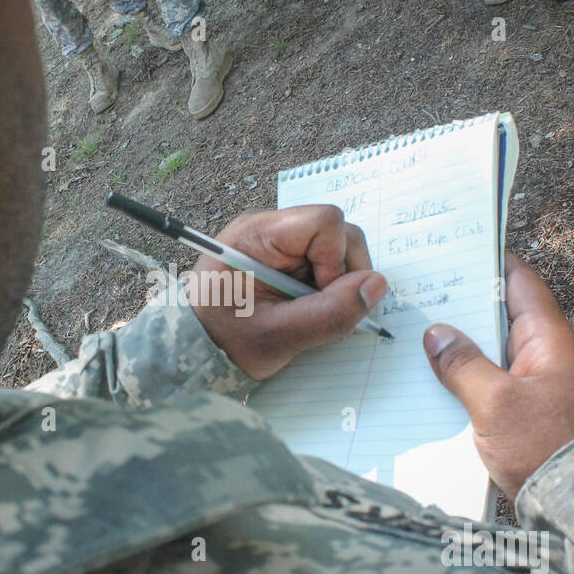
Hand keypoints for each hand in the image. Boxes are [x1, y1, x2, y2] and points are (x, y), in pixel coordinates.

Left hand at [190, 206, 388, 379]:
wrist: (195, 352)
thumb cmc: (225, 342)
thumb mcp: (278, 336)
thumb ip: (329, 313)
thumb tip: (378, 285)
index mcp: (257, 234)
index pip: (325, 221)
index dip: (337, 259)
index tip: (320, 296)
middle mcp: (270, 229)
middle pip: (337, 232)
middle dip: (343, 273)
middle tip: (320, 309)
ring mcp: (278, 243)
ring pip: (337, 248)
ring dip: (336, 283)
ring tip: (309, 312)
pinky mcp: (285, 259)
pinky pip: (325, 262)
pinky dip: (326, 288)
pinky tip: (305, 308)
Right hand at [423, 253, 573, 497]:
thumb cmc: (547, 448)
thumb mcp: (496, 403)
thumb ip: (463, 365)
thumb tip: (437, 333)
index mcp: (548, 340)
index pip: (520, 282)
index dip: (489, 261)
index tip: (455, 248)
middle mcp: (546, 357)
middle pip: (500, 318)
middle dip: (463, 306)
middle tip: (417, 293)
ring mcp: (538, 388)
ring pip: (493, 354)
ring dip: (460, 348)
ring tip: (412, 335)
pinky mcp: (528, 417)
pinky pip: (493, 387)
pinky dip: (466, 381)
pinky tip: (433, 385)